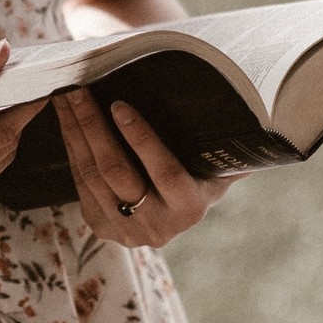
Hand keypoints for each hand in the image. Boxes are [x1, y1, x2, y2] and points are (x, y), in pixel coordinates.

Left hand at [54, 88, 238, 247]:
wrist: (177, 210)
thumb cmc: (200, 169)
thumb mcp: (217, 161)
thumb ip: (231, 142)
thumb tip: (257, 110)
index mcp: (191, 207)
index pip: (164, 171)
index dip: (140, 138)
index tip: (119, 104)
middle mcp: (159, 227)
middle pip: (117, 172)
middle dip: (93, 127)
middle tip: (78, 90)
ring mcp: (127, 231)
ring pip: (91, 176)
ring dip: (74, 132)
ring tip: (65, 97)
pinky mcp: (102, 227)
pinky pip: (80, 183)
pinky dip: (70, 147)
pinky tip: (65, 120)